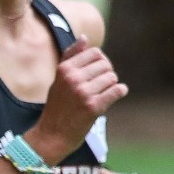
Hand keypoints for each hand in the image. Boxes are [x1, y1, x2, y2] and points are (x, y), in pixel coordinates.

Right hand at [26, 36, 126, 163]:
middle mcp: (73, 78)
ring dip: (111, 85)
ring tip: (102, 94)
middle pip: (105, 65)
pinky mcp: (93, 107)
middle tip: (101, 86)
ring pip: (112, 78)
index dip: (100, 61)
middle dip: (106, 74)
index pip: (95, 53)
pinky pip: (117, 91)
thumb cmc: (57, 106)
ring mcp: (84, 93)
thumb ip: (70, 57)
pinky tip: (115, 95)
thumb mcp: (58, 79)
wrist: (53, 135)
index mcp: (65, 69)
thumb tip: (85, 37)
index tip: (97, 73)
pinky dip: (120, 92)